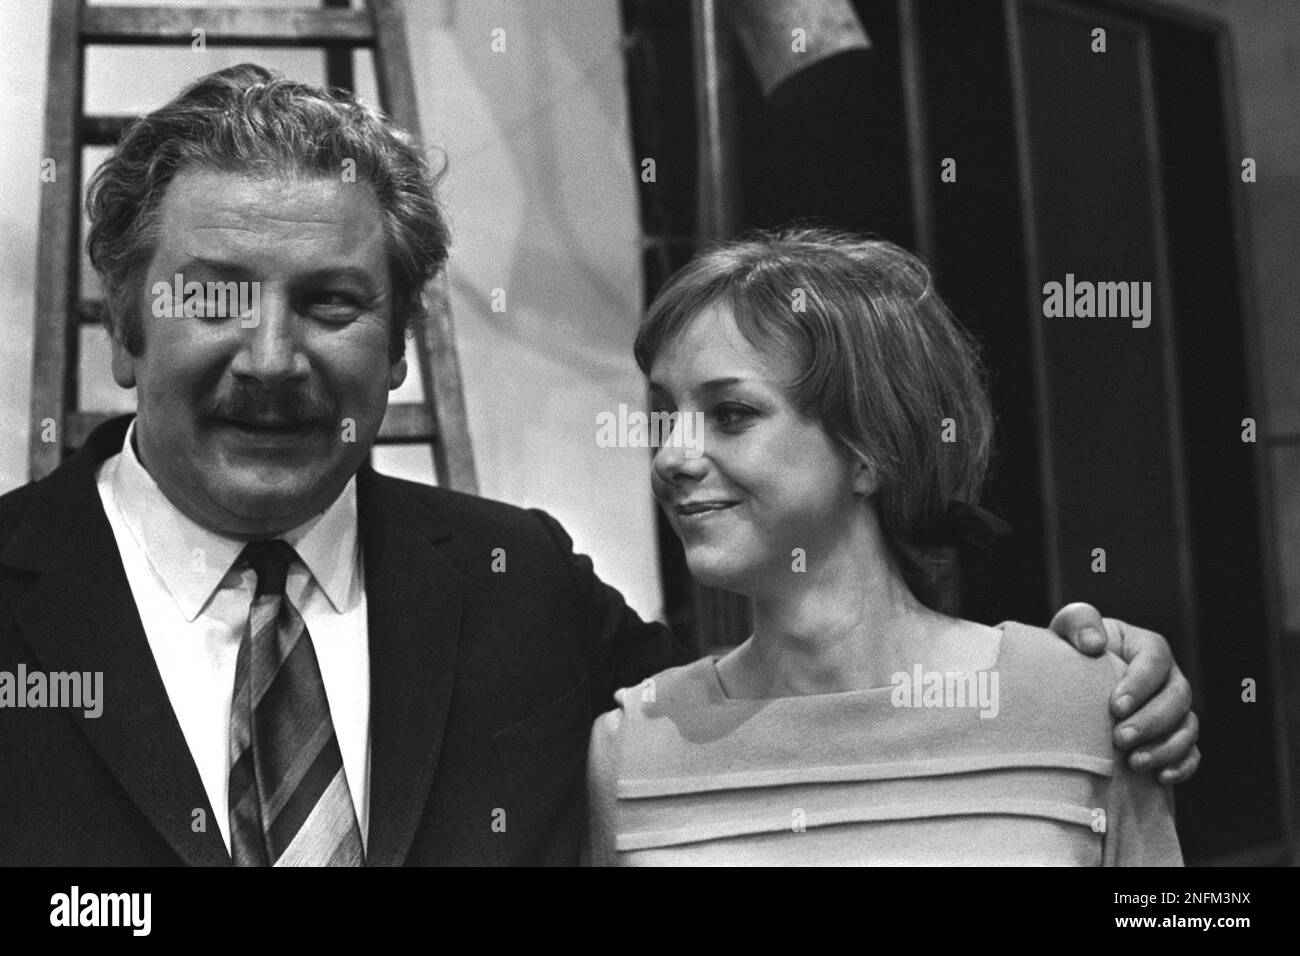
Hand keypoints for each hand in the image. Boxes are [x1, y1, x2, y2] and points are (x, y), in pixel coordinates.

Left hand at [1047, 602, 1200, 783]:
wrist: (1068, 686)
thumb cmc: (1069, 653)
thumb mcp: (1067, 629)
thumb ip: (1079, 623)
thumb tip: (1093, 644)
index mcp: (1145, 647)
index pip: (1155, 660)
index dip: (1141, 684)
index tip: (1115, 706)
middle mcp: (1167, 677)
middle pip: (1178, 697)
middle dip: (1151, 721)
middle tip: (1120, 739)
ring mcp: (1174, 709)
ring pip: (1187, 727)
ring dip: (1165, 747)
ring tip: (1134, 762)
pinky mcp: (1173, 737)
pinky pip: (1191, 753)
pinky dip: (1182, 766)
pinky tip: (1159, 778)